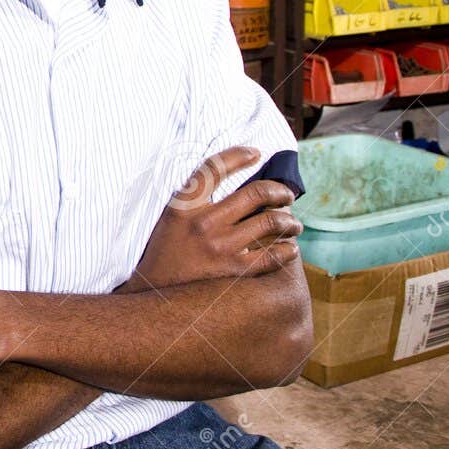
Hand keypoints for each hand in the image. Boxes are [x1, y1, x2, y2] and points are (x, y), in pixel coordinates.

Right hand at [121, 146, 302, 292]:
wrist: (155, 295)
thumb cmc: (165, 253)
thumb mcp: (170, 219)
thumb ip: (194, 200)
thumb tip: (232, 184)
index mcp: (184, 206)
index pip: (214, 167)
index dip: (239, 155)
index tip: (255, 153)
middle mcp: (203, 222)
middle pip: (256, 193)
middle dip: (280, 191)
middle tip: (287, 196)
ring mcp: (220, 247)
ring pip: (272, 221)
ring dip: (290, 220)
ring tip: (293, 224)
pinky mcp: (233, 271)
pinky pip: (273, 255)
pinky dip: (288, 249)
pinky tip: (289, 249)